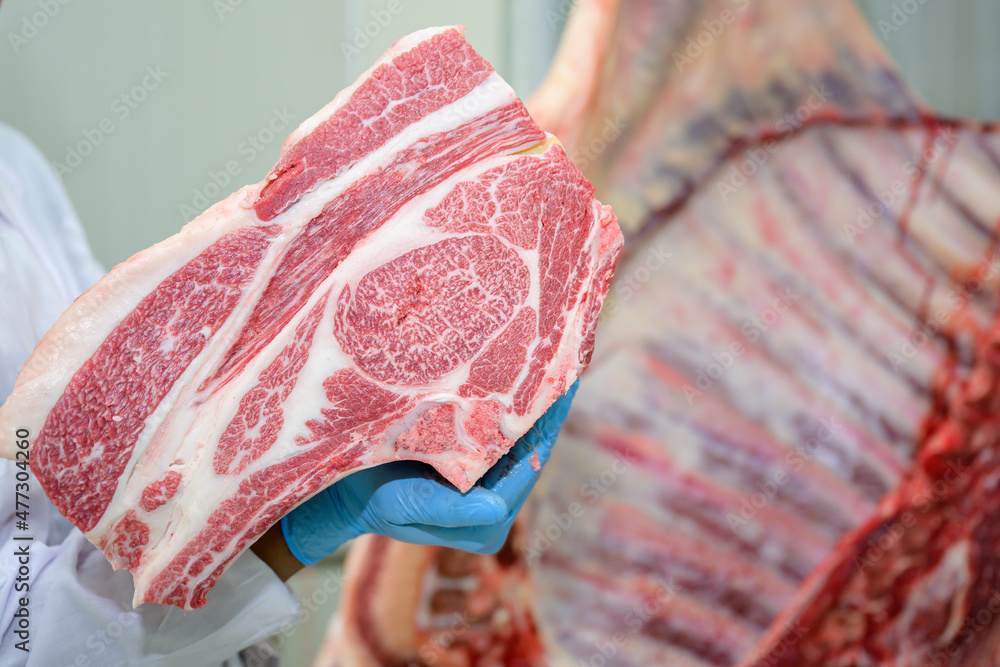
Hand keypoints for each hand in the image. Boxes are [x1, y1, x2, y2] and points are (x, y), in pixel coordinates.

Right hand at [279, 380, 579, 564]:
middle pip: (530, 453)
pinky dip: (512, 407)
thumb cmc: (373, 498)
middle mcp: (495, 509)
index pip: (526, 470)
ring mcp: (488, 488)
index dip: (544, 429)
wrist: (347, 492)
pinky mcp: (477, 468)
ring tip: (549, 364)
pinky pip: (503, 434)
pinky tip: (520, 374)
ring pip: (520, 441)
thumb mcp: (405, 505)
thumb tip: (497, 510)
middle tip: (561, 366)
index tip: (559, 390)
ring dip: (532, 407)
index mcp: (487, 525)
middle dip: (545, 413)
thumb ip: (451, 511)